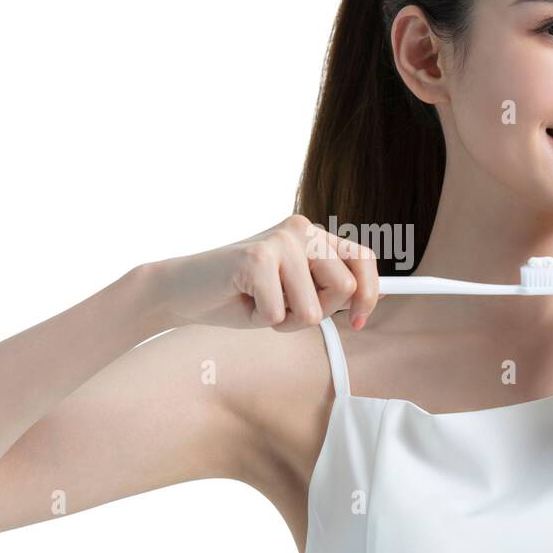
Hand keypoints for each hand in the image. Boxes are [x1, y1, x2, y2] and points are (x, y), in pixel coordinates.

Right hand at [150, 214, 380, 330]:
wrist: (184, 290)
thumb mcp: (295, 293)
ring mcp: (279, 240)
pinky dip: (258, 320)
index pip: (364, 259)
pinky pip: (276, 315)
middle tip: (281, 306)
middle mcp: (302, 229)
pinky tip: (241, 301)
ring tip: (258, 302)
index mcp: (314, 235)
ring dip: (283, 320)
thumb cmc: (242, 295)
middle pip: (343, 288)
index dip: (369, 295)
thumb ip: (328, 291)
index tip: (356, 322)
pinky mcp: (256, 257)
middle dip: (315, 313)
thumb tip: (368, 301)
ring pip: (311, 309)